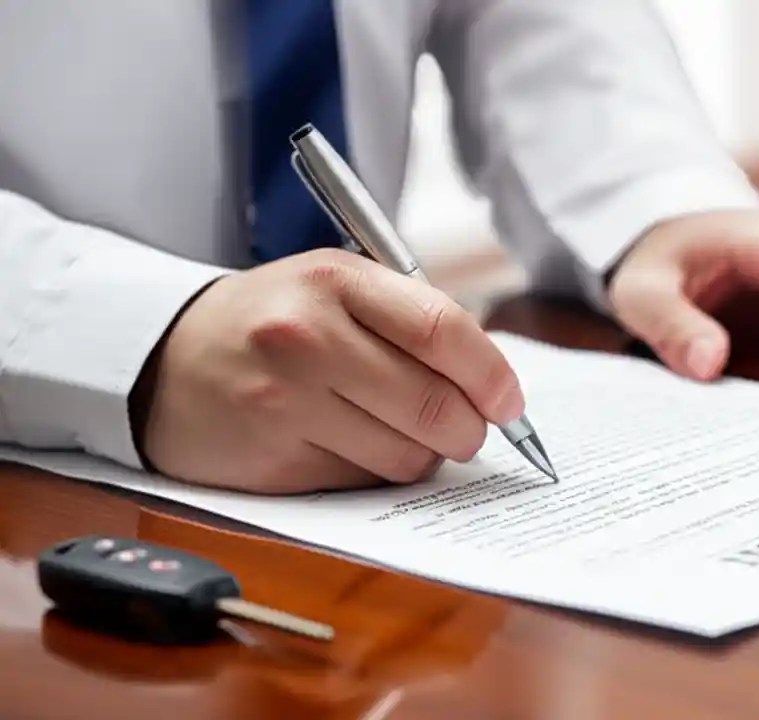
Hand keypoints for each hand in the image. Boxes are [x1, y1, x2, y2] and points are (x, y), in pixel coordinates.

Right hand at [138, 249, 523, 493]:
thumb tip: (495, 389)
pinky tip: (346, 446)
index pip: (443, 330)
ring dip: (421, 456)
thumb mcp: (336, 289)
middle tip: (468, 432)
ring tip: (397, 433)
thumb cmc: (276, 322)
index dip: (491, 375)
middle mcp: (308, 337)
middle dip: (469, 430)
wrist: (165, 358)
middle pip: (434, 404)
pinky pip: (361, 482)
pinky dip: (373, 474)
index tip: (509, 402)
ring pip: (405, 456)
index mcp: (337, 279)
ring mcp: (285, 401)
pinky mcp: (271, 459)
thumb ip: (412, 322)